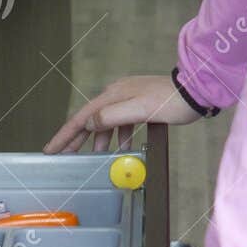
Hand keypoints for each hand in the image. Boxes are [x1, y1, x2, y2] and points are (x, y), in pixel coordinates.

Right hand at [43, 73, 201, 153]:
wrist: (195, 90)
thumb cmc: (170, 101)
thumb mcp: (139, 110)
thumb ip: (111, 117)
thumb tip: (89, 123)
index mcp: (112, 95)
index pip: (82, 118)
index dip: (65, 135)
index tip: (51, 149)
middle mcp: (116, 94)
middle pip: (90, 120)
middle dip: (77, 139)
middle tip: (63, 156)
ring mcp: (128, 98)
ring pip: (107, 123)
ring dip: (101, 141)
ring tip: (96, 157)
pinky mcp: (140, 103)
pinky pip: (122, 122)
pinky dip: (119, 136)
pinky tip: (124, 148)